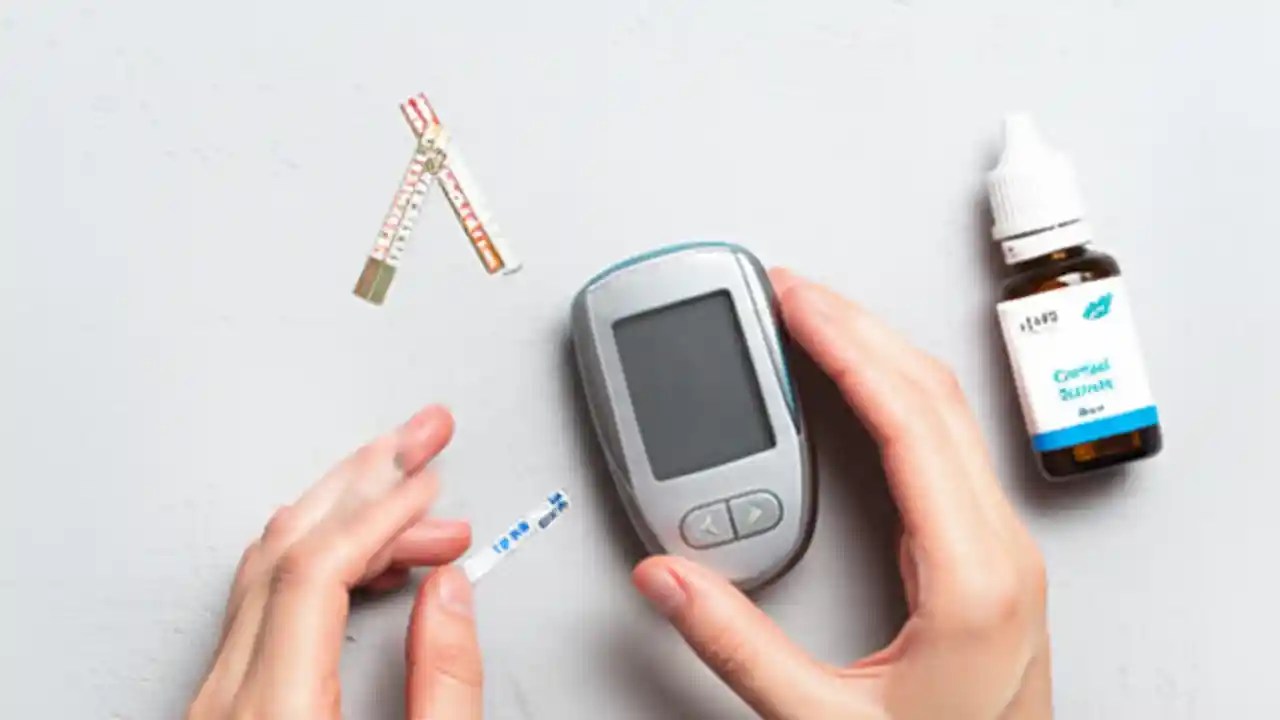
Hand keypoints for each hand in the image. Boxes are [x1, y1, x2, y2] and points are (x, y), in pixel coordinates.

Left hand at [189, 405, 484, 719]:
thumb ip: (443, 682)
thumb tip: (450, 594)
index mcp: (273, 710)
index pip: (315, 572)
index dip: (380, 513)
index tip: (427, 481)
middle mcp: (228, 699)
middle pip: (285, 550)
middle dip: (365, 481)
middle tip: (421, 437)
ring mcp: (218, 700)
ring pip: (268, 569)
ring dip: (346, 518)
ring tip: (414, 494)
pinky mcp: (226, 706)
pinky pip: (262, 603)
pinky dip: (320, 559)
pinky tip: (370, 552)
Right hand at [632, 270, 1051, 719]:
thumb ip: (737, 647)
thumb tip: (665, 578)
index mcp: (973, 576)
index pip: (911, 420)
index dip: (846, 347)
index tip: (797, 304)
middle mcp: (1001, 548)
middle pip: (934, 397)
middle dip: (859, 327)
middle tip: (792, 292)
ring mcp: (1000, 548)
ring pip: (945, 414)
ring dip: (878, 354)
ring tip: (815, 321)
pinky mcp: (984, 555)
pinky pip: (941, 445)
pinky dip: (891, 396)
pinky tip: (853, 385)